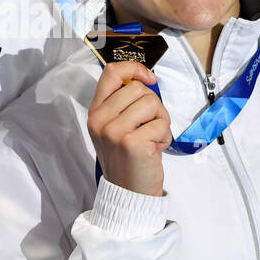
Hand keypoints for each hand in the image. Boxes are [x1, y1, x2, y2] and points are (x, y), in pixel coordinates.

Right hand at [86, 61, 170, 196]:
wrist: (128, 191)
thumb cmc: (128, 157)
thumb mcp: (116, 126)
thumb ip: (124, 102)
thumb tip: (144, 78)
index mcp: (96, 111)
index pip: (111, 72)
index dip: (134, 68)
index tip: (149, 78)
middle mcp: (100, 119)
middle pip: (138, 88)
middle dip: (153, 105)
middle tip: (149, 126)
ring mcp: (114, 131)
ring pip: (152, 103)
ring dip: (160, 120)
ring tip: (152, 137)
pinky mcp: (131, 142)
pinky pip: (161, 123)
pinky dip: (164, 136)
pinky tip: (154, 149)